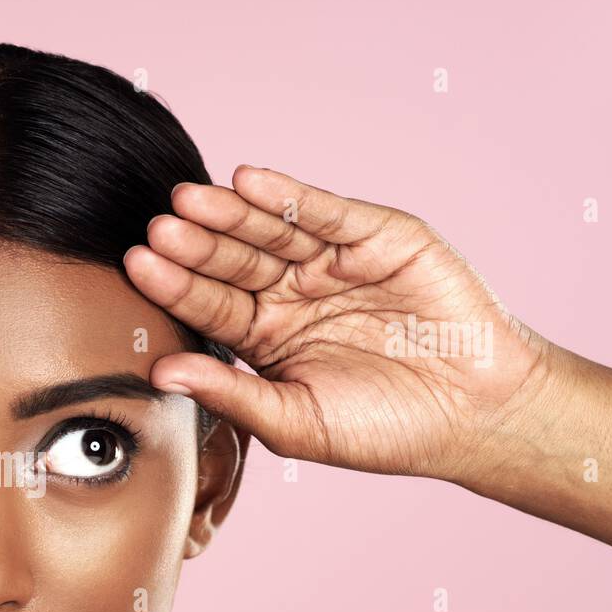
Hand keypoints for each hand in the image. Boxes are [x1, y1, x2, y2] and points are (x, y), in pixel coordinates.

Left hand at [125, 165, 555, 483]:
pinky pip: (325, 212)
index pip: (210, 306)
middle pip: (232, 262)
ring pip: (271, 230)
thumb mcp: (297, 422)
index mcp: (264, 338)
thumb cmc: (383, 430)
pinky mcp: (376, 237)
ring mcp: (331, 263)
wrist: (475, 415)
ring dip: (230, 214)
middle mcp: (290, 294)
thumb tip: (160, 373)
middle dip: (196, 245)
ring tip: (190, 199)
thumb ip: (231, 395)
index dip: (175, 287)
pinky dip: (290, 195)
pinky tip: (249, 181)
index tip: (137, 267)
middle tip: (158, 228)